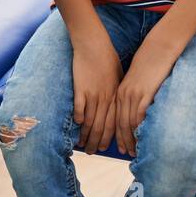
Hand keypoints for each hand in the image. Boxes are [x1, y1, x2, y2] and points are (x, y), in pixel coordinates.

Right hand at [72, 34, 123, 153]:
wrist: (94, 44)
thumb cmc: (107, 58)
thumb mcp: (118, 76)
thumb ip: (117, 92)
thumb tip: (119, 105)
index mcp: (116, 96)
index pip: (113, 123)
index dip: (108, 137)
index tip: (104, 147)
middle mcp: (106, 98)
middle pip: (101, 126)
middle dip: (96, 141)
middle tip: (92, 152)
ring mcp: (93, 94)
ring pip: (90, 121)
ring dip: (85, 134)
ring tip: (81, 144)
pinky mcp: (81, 88)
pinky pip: (80, 107)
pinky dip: (79, 117)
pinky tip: (77, 125)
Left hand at [114, 40, 177, 156]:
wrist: (157, 50)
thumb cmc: (150, 65)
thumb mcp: (138, 82)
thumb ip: (136, 95)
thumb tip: (139, 110)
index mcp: (120, 92)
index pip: (115, 118)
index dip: (116, 134)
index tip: (119, 146)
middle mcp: (123, 95)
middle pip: (119, 123)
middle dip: (121, 140)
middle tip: (126, 153)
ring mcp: (133, 95)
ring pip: (128, 122)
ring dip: (130, 138)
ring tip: (133, 150)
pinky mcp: (143, 94)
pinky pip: (138, 115)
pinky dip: (138, 129)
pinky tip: (141, 138)